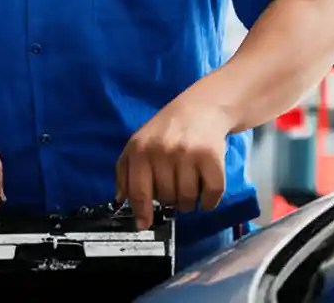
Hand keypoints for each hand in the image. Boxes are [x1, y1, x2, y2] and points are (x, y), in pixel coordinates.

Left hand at [116, 97, 233, 229]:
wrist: (200, 109)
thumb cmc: (164, 133)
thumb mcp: (137, 146)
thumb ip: (125, 173)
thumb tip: (121, 202)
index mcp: (140, 151)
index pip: (138, 191)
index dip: (141, 212)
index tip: (144, 225)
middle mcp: (163, 152)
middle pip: (166, 199)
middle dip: (170, 201)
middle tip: (174, 188)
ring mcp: (188, 155)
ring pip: (187, 200)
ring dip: (189, 202)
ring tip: (188, 187)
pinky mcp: (212, 157)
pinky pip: (212, 194)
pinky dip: (209, 201)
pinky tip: (205, 193)